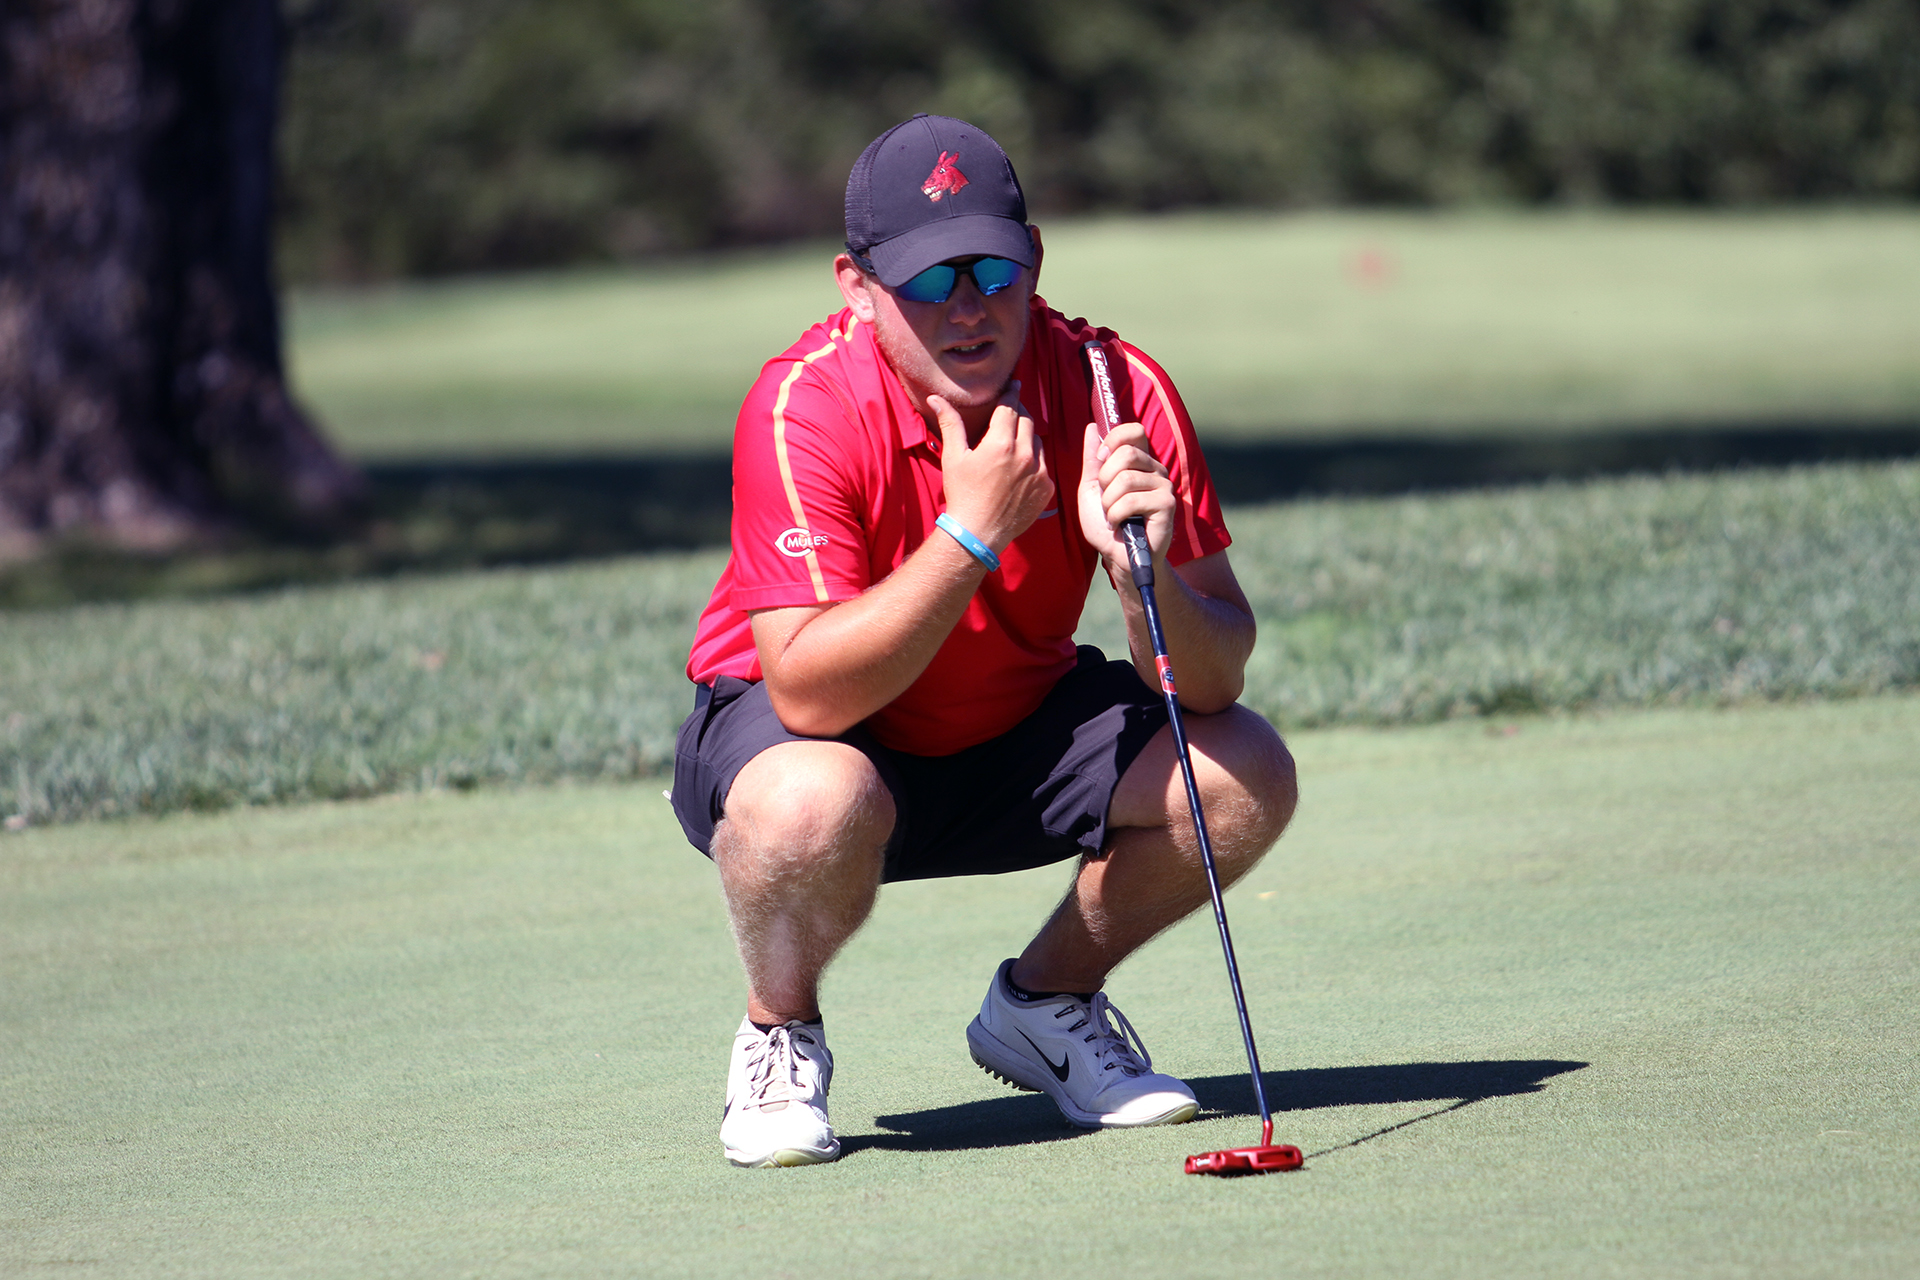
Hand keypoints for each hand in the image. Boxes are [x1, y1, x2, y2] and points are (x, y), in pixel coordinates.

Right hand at [930, 381, 1054, 552]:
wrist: (978, 533)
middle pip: (1026, 420)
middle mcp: (1025, 454)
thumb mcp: (953, 457)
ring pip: (1038, 442)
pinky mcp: (1047, 488)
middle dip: (1018, 414)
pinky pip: (1044, 466)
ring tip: (1013, 446)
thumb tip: (936, 399)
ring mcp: (1039, 472)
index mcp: (1001, 443)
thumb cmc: (962, 494)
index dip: (1010, 393)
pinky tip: (1020, 471)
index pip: (1010, 407)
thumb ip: (950, 424)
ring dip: (1027, 439)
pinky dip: (1035, 463)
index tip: (1013, 384)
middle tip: (1009, 416)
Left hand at [1078, 419, 1174, 576]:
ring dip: (1108, 503)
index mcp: (1140, 461)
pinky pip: (1132, 499)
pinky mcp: (1167, 504)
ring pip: (1125, 478)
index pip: (1132, 430)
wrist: (1117, 557)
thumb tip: (1092, 426)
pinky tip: (1119, 525)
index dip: (1111, 441)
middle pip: (1125, 453)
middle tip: (1106, 500)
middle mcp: (1155, 469)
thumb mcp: (1092, 488)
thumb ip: (1092, 459)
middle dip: (1105, 479)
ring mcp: (1164, 486)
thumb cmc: (1106, 524)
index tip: (1100, 461)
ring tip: (1112, 516)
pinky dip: (1116, 515)